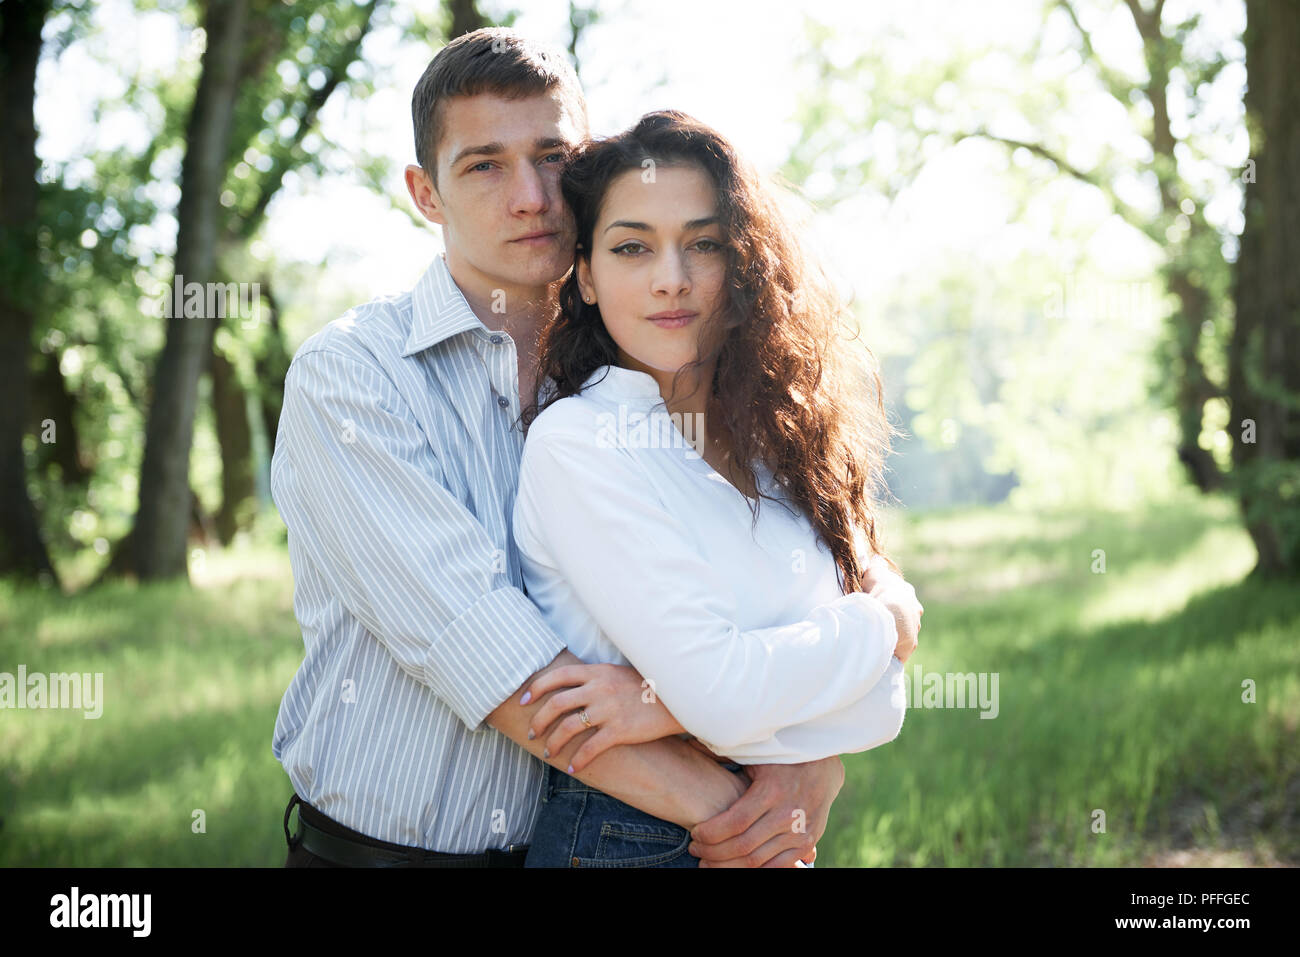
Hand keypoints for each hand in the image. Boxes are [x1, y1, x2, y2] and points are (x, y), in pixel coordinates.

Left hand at [521, 663, 685, 773]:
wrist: (679, 696)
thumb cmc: (646, 686)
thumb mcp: (617, 673)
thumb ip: (594, 678)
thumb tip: (570, 687)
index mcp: (597, 672)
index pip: (557, 676)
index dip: (536, 688)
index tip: (524, 700)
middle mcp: (599, 688)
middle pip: (557, 703)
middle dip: (539, 720)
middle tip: (532, 733)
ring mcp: (609, 709)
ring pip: (569, 727)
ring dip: (554, 742)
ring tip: (549, 753)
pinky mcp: (620, 730)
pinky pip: (591, 747)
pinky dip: (578, 760)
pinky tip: (573, 768)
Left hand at [687, 756, 843, 867]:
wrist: (823, 766)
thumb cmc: (780, 756)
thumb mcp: (755, 753)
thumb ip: (723, 754)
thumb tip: (689, 746)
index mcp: (772, 790)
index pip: (734, 823)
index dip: (710, 834)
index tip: (695, 834)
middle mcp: (788, 814)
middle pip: (743, 846)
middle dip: (713, 853)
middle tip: (696, 851)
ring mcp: (800, 831)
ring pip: (758, 861)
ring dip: (729, 866)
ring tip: (709, 863)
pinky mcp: (808, 842)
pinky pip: (778, 866)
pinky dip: (755, 870)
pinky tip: (736, 866)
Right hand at [861, 557, 922, 662]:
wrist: (890, 612)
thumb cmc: (880, 590)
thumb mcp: (875, 572)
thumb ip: (876, 565)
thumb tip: (876, 558)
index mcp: (908, 594)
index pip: (902, 598)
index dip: (891, 601)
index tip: (882, 605)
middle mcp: (915, 611)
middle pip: (907, 616)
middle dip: (897, 619)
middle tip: (882, 622)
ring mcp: (914, 629)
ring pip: (906, 632)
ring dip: (896, 634)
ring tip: (881, 637)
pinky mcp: (910, 645)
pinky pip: (902, 649)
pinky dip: (894, 650)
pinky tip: (884, 650)